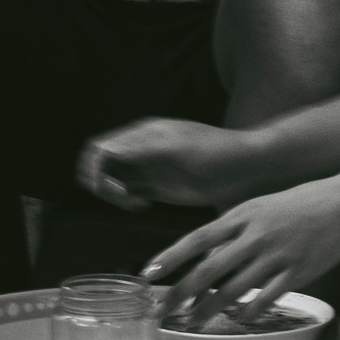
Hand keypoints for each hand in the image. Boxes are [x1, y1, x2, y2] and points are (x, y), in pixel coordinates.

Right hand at [74, 117, 259, 213]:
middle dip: (101, 184)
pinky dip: (127, 202)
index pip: (100, 148)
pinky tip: (144, 206)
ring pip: (113, 181)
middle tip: (121, 199)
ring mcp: (150, 169)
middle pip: (101, 165)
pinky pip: (130, 193)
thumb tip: (103, 152)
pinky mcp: (159, 187)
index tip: (105, 188)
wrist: (245, 167)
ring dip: (114, 194)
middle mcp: (141, 149)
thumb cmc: (215, 151)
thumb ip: (138, 150)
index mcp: (142, 134)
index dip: (94, 168)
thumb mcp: (175, 148)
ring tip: (135, 204)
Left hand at [143, 176, 339, 317]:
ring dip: (210, 309)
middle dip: (182, 293)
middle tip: (163, 312)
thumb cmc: (297, 204)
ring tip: (194, 321)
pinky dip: (250, 311)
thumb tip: (206, 258)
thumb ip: (233, 231)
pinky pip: (268, 297)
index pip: (197, 238)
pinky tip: (240, 318)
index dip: (171, 257)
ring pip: (235, 289)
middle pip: (210, 269)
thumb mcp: (258, 208)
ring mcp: (277, 254)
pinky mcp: (299, 271)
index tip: (149, 274)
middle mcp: (255, 235)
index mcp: (242, 215)